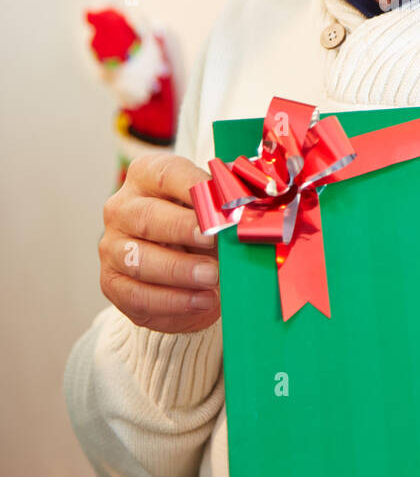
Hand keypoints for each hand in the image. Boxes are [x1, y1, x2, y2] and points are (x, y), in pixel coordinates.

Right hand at [99, 153, 220, 333]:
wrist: (186, 262)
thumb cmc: (203, 224)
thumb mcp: (214, 206)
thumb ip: (227, 200)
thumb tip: (249, 203)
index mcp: (146, 175)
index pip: (167, 175)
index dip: (194, 188)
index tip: (219, 206)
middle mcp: (122, 208)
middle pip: (148, 217)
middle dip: (183, 230)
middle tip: (214, 241)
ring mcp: (112, 247)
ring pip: (139, 260)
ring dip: (180, 271)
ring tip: (213, 276)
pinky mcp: (113, 284)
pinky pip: (138, 295)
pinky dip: (174, 301)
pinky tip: (203, 300)